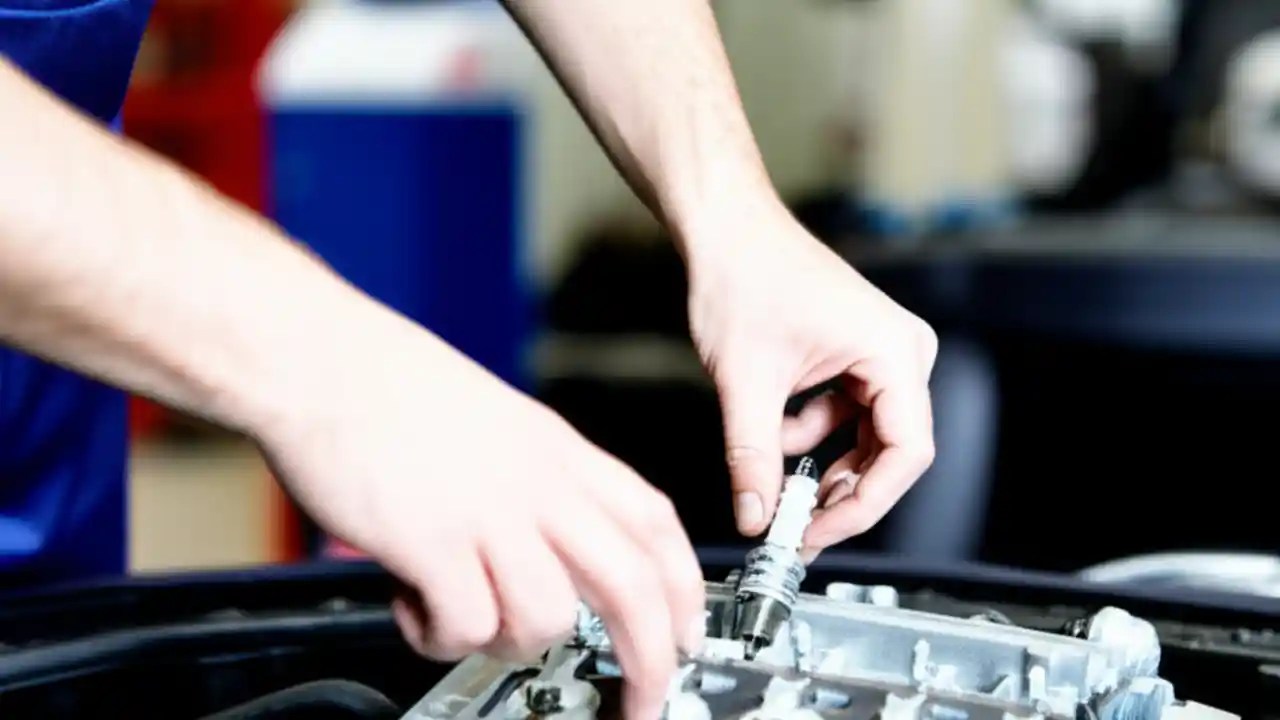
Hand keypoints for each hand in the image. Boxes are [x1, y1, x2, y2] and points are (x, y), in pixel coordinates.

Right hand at [255, 315, 703, 719]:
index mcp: (559, 452)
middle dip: (650, 659)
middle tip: (640, 699)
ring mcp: (489, 512)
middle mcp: (538, 483)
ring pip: (549, 619)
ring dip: (510, 643)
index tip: (687, 634)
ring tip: (464, 618)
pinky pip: (466, 624)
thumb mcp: (501, 423)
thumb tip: (555, 551)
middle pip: (632, 585)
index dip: (684, 589)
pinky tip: (413, 604)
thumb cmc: (392, 388)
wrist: (322, 359)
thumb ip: (536, 481)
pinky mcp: (432, 540)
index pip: (655, 525)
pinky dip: (440, 636)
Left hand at [685, 200, 937, 558]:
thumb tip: (755, 518)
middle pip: (890, 451)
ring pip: (866, 438)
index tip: (818, 532)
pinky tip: (774, 433)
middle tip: (797, 529)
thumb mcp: (745, 383)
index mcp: (895, 353)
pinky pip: (847, 416)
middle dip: (841, 494)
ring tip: (776, 486)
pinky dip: (811, 436)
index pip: (906, 454)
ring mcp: (882, 354)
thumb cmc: (744, 276)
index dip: (863, 505)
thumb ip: (753, 459)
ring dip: (821, 467)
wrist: (726, 228)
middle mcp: (902, 352)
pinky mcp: (858, 357)